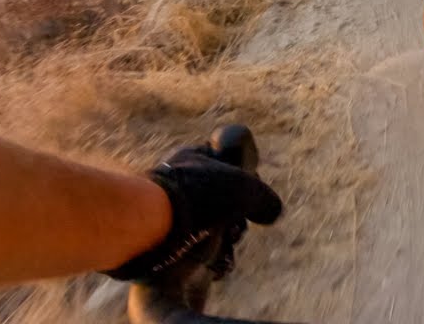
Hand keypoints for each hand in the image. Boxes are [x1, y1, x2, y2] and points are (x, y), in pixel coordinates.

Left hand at [103, 146, 282, 280]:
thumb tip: (271, 212)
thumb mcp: (246, 188)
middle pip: (227, 204)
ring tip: (224, 243)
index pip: (231, 166)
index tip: (247, 190)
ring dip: (227, 242)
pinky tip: (215, 263)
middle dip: (238, 218)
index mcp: (194, 160)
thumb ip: (265, 198)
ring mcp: (175, 219)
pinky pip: (204, 257)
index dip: (246, 179)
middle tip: (235, 222)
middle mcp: (183, 187)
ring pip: (218, 232)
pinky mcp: (171, 251)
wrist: (152, 232)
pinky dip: (216, 263)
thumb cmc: (199, 198)